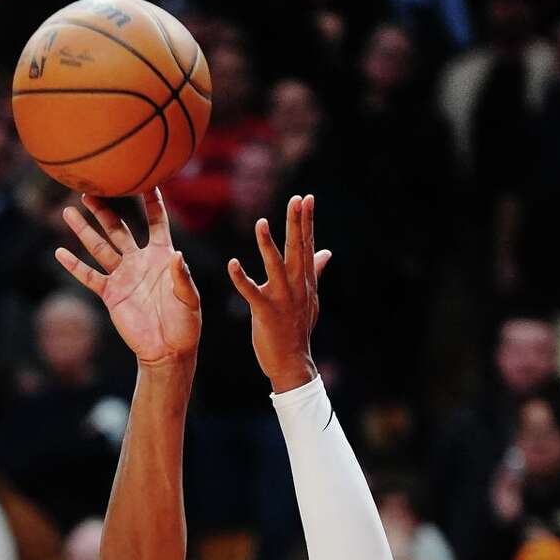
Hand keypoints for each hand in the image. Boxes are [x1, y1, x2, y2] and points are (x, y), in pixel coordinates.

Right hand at [56, 190, 200, 367]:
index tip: (144, 179)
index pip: (157, 221)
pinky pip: (89, 276)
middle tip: (89, 192)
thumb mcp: (189, 298)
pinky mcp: (110, 294)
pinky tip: (60, 253)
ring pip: (100, 247)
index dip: (152, 201)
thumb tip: (177, 256)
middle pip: (119, 228)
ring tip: (69, 212)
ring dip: (84, 230)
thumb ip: (182, 276)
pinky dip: (74, 266)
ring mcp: (123, 276)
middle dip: (104, 210)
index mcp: (163, 256)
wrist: (167, 350)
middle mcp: (139, 261)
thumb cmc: (185, 324)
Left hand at [228, 194, 330, 390]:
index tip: (307, 198)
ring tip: (261, 222)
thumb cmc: (298, 327)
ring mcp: (282, 298)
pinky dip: (241, 278)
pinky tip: (232, 263)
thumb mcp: (310, 298)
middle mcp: (296, 285)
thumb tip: (326, 252)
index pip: (306, 244)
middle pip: (297, 249)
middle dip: (297, 224)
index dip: (306, 221)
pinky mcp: (265, 312)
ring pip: (275, 266)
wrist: (292, 360)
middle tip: (297, 200)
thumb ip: (315, 272)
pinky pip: (250, 292)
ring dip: (268, 244)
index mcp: (305, 280)